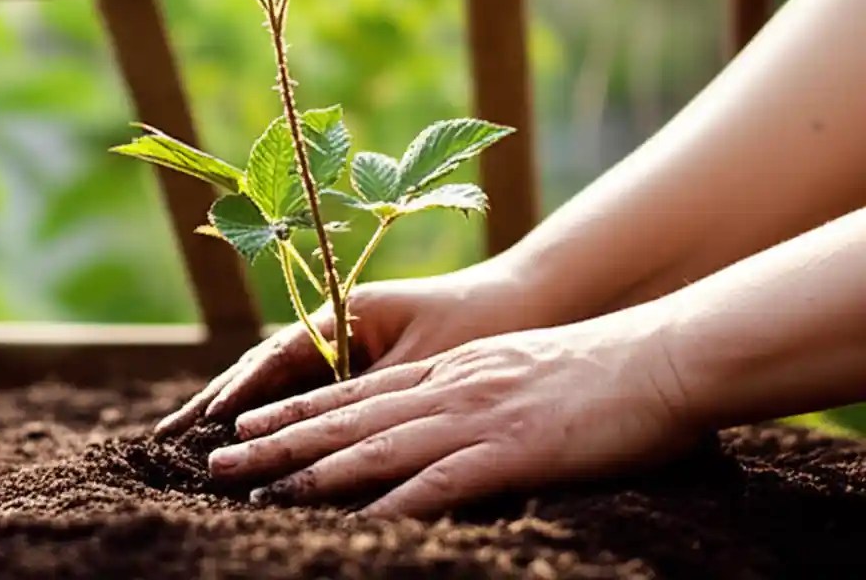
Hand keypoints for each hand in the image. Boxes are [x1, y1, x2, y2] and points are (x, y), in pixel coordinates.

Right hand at [155, 259, 548, 435]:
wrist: (529, 300)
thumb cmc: (480, 323)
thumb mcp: (424, 365)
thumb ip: (370, 398)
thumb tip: (321, 438)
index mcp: (344, 314)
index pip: (275, 358)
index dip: (237, 393)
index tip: (204, 424)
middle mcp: (336, 325)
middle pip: (262, 369)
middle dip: (216, 403)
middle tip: (168, 436)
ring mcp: (345, 343)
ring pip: (280, 382)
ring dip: (240, 411)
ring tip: (191, 437)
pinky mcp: (362, 363)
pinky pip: (310, 391)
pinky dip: (280, 413)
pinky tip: (255, 437)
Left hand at [207, 312, 699, 516]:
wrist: (661, 354)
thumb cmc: (600, 370)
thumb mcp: (517, 372)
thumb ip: (472, 396)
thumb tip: (444, 429)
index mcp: (448, 371)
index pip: (352, 392)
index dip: (292, 408)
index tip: (245, 423)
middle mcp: (446, 389)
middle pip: (343, 418)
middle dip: (275, 441)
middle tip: (218, 461)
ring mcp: (474, 417)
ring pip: (372, 448)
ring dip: (308, 473)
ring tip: (257, 491)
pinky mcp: (510, 448)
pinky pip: (437, 484)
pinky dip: (389, 507)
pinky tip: (351, 525)